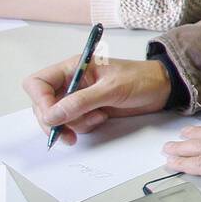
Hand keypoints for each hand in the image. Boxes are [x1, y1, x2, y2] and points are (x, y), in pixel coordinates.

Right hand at [23, 57, 171, 144]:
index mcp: (73, 67)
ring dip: (74, 124)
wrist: (162, 89)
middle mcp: (71, 82)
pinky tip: (101, 119)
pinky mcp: (88, 110)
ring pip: (58, 117)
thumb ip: (80, 102)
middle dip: (55, 120)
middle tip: (68, 134)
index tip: (53, 117)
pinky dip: (83, 127)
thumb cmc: (141, 79)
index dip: (40, 101)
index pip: (38, 83)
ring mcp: (79, 97)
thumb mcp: (111, 89)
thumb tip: (51, 116)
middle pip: (43, 105)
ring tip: (98, 118)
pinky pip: (74, 123)